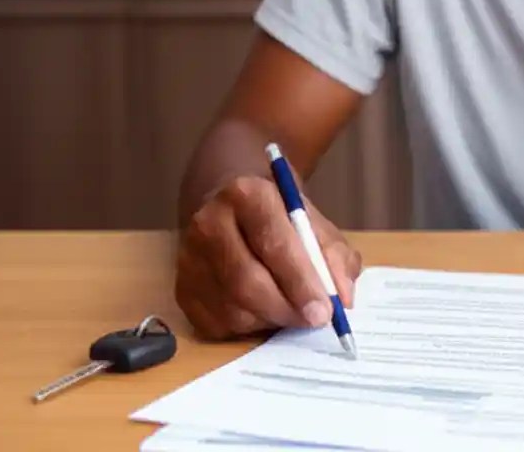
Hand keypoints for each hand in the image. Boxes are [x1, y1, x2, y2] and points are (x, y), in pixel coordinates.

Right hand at [176, 175, 362, 339]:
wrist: (232, 205)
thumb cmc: (280, 215)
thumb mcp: (314, 221)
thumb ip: (333, 256)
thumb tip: (342, 297)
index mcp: (246, 195)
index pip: (274, 243)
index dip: (301, 281)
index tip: (325, 310)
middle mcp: (209, 223)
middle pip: (247, 281)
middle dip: (287, 308)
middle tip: (315, 321)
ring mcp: (189, 258)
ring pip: (233, 308)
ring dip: (271, 320)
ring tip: (293, 311)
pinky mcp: (181, 289)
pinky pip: (218, 324)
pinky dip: (249, 328)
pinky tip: (265, 313)